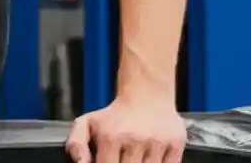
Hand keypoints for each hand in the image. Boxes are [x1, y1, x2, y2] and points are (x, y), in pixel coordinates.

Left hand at [64, 96, 186, 162]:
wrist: (147, 95)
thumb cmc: (115, 115)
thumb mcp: (86, 124)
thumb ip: (76, 145)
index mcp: (110, 137)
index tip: (107, 160)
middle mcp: (134, 140)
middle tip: (121, 157)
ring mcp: (156, 143)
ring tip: (133, 155)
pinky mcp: (175, 145)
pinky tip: (148, 157)